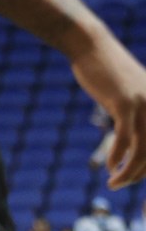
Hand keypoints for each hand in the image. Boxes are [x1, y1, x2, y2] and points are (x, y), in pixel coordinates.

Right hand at [72, 33, 145, 186]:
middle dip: (139, 173)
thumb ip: (133, 111)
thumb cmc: (105, 69)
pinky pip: (124, 137)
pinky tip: (110, 166)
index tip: (134, 177)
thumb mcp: (126, 92)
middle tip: (121, 185)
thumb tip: (131, 134)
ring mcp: (143, 103)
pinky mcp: (124, 103)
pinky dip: (118, 156)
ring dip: (129, 171)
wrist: (91, 46)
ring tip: (114, 183)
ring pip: (143, 147)